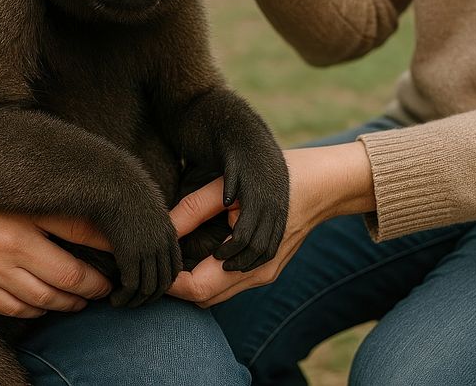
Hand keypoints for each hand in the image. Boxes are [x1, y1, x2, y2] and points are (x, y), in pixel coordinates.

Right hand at [0, 100, 113, 318]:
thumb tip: (96, 204)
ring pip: (45, 299)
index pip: (85, 232)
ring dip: (71, 301)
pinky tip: (48, 302)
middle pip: (70, 276)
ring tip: (85, 296)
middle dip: (97, 284)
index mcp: (23, 208)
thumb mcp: (12, 176)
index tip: (129, 252)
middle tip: (111, 282)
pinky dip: (37, 309)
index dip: (113, 248)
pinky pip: (13, 309)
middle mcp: (8, 243)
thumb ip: (51, 191)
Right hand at [99, 183, 182, 308]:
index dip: (163, 282)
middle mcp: (162, 243)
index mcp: (168, 232)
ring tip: (121, 303)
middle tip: (136, 303)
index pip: (174, 267)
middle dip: (152, 297)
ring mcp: (148, 249)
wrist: (113, 183)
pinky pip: (132, 284)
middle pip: (164, 280)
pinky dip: (124, 296)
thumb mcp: (145, 206)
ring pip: (149, 287)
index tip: (148, 289)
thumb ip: (149, 220)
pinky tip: (114, 298)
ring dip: (136, 301)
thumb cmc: (124, 190)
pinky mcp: (130, 253)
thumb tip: (144, 229)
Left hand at [168, 141, 373, 306]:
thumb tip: (162, 227)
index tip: (151, 264)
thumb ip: (194, 209)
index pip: (196, 290)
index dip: (169, 283)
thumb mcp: (230, 186)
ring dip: (193, 283)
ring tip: (172, 256)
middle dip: (177, 286)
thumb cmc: (276, 176)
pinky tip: (197, 252)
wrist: (324, 182)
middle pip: (204, 299)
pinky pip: (231, 283)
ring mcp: (265, 273)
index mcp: (249, 254)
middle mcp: (258, 272)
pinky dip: (209, 276)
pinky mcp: (268, 268)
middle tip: (156, 260)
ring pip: (217, 294)